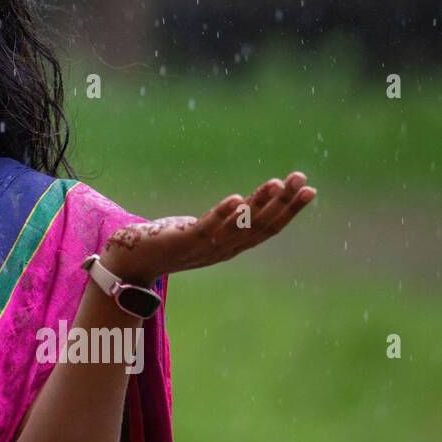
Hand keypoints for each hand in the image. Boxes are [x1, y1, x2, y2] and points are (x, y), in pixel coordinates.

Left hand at [99, 172, 316, 286]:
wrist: (131, 261)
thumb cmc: (168, 242)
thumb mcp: (203, 230)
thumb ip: (224, 222)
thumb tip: (243, 204)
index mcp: (231, 246)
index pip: (268, 227)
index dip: (290, 210)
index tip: (309, 190)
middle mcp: (223, 249)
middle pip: (260, 226)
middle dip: (284, 203)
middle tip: (302, 181)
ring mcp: (204, 247)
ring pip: (239, 226)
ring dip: (260, 204)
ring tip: (277, 183)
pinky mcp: (183, 241)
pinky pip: (208, 227)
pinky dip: (223, 214)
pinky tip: (236, 198)